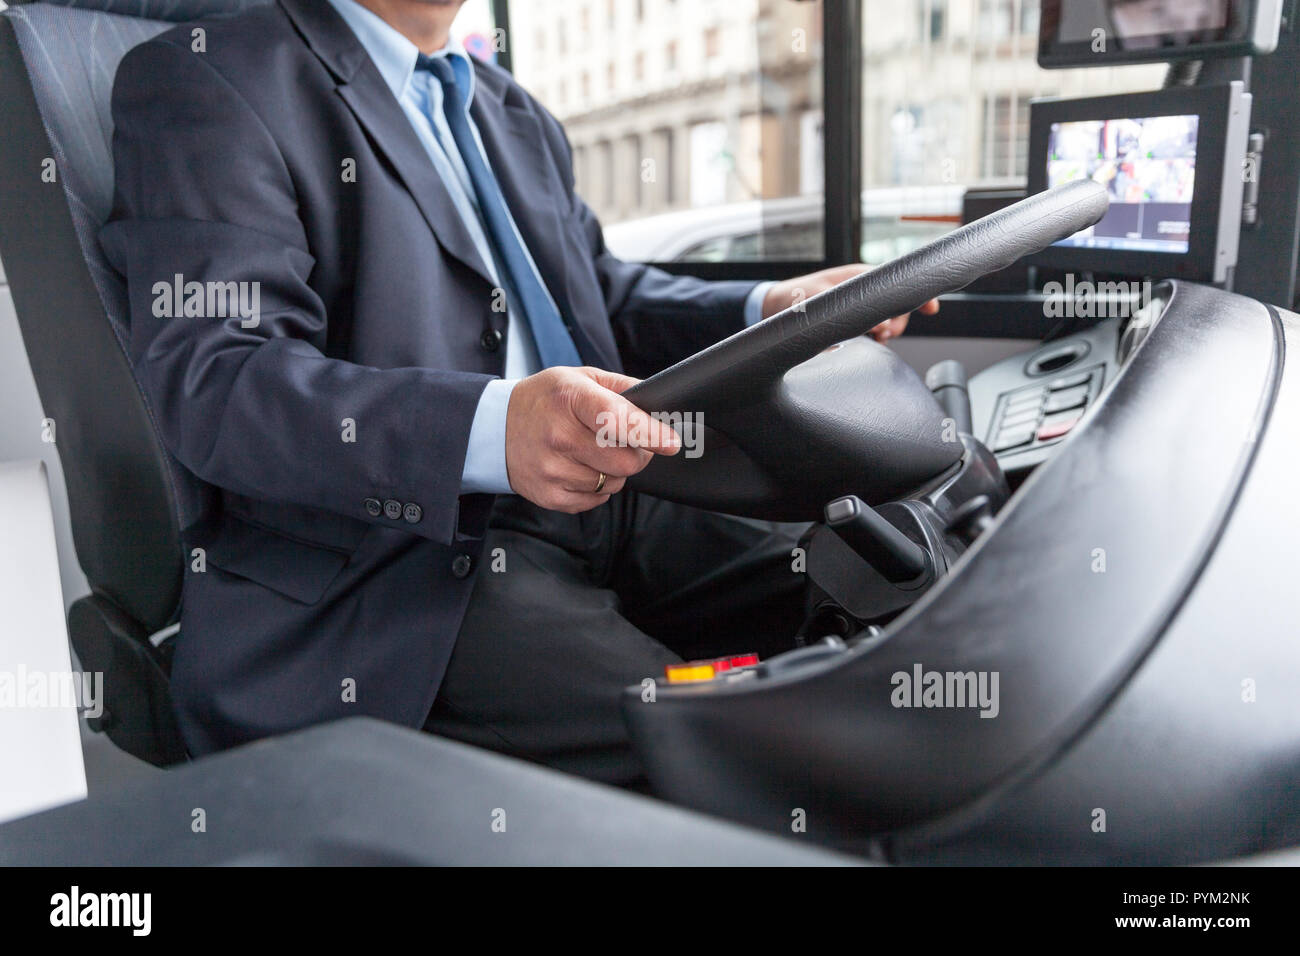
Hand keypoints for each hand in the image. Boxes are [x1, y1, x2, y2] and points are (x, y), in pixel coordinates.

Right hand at [505, 366, 680, 512]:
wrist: (493, 429)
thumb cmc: (543, 401)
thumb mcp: (579, 378)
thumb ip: (621, 388)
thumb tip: (658, 403)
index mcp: (570, 398)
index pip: (616, 419)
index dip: (648, 433)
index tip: (670, 442)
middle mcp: (559, 435)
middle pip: (624, 461)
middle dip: (637, 454)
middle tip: (628, 443)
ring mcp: (552, 469)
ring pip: (613, 482)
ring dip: (614, 471)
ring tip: (592, 452)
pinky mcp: (549, 495)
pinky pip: (596, 499)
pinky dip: (597, 486)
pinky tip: (579, 467)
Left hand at [762, 264, 939, 341]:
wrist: (776, 306)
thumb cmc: (796, 297)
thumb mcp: (819, 300)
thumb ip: (848, 310)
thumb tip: (877, 324)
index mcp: (860, 277)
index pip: (897, 281)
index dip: (917, 294)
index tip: (932, 308)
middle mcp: (864, 290)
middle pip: (897, 303)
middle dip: (899, 320)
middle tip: (884, 333)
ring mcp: (860, 305)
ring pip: (888, 318)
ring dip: (888, 330)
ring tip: (877, 338)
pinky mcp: (854, 321)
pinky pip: (875, 329)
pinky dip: (877, 338)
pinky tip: (871, 343)